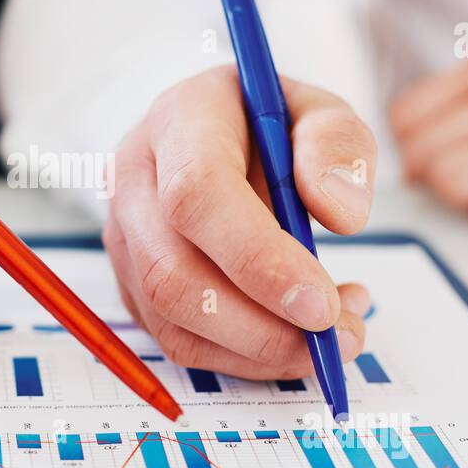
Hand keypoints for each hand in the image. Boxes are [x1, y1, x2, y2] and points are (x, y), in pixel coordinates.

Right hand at [102, 65, 376, 380]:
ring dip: (262, 350)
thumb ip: (338, 147)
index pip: (197, 196)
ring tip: (335, 332)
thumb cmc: (265, 124)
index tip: (322, 303)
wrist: (211, 134)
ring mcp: (124, 239)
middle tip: (341, 335)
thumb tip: (343, 216)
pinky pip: (180, 343)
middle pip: (173, 275)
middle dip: (263, 327)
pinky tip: (297, 331)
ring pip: (173, 322)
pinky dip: (249, 356)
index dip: (258, 259)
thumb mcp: (318, 111)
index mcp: (177, 121)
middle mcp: (132, 181)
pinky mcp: (132, 286)